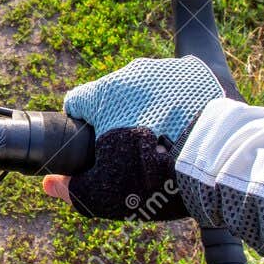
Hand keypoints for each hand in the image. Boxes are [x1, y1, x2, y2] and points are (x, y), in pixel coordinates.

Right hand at [42, 56, 225, 219]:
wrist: (215, 163)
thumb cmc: (153, 177)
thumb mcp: (105, 193)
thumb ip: (71, 188)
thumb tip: (49, 184)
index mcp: (103, 94)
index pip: (78, 103)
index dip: (83, 128)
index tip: (99, 149)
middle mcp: (133, 72)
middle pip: (115, 97)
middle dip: (121, 121)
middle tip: (138, 154)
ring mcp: (169, 70)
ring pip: (150, 91)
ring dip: (153, 111)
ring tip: (169, 144)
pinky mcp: (200, 74)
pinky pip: (182, 90)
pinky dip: (182, 107)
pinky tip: (190, 131)